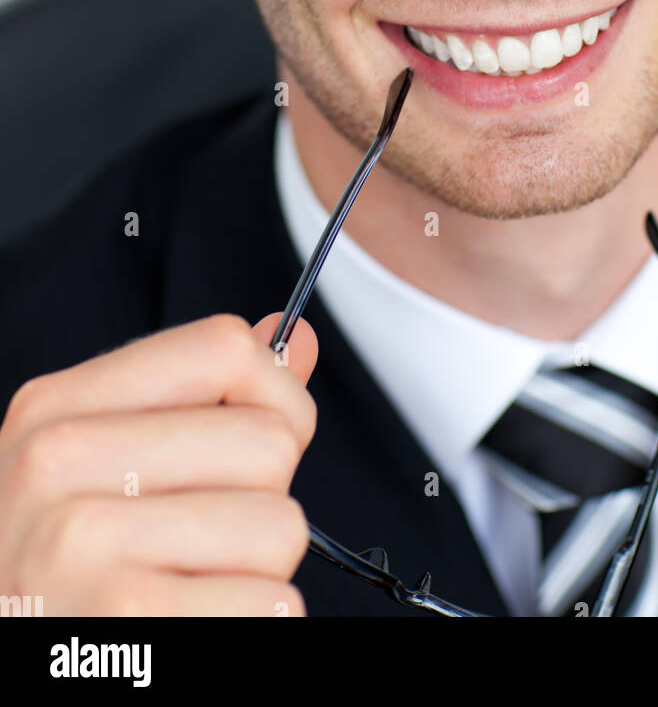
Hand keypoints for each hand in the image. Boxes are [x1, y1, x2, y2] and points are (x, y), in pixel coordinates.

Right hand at [0, 312, 317, 615]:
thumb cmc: (57, 581)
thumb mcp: (93, 470)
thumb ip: (199, 398)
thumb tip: (294, 340)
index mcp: (55, 410)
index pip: (224, 347)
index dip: (276, 394)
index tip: (259, 435)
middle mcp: (57, 463)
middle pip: (269, 440)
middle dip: (261, 499)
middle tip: (196, 542)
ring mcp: (83, 541)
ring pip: (282, 526)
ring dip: (259, 570)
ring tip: (189, 587)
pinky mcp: (127, 618)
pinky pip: (274, 603)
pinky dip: (253, 622)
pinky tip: (192, 624)